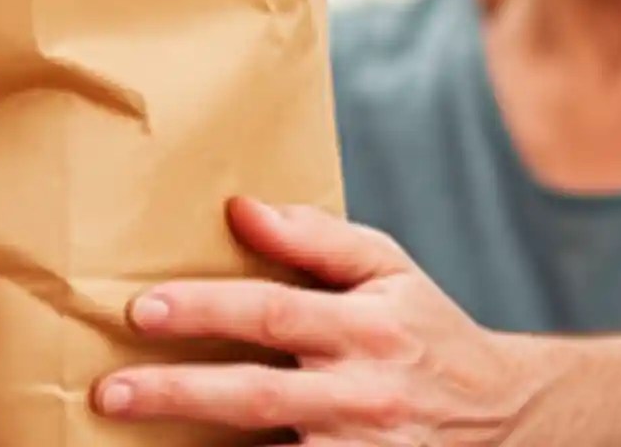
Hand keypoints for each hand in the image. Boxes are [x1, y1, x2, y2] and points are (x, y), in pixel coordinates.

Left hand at [93, 198, 552, 445]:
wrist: (508, 413)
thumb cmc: (426, 330)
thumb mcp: (388, 269)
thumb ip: (316, 237)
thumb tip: (240, 208)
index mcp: (366, 326)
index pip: (271, 312)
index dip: (204, 310)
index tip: (141, 310)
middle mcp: (365, 394)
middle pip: (256, 394)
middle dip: (177, 393)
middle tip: (111, 392)